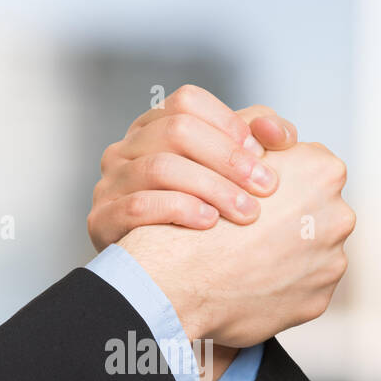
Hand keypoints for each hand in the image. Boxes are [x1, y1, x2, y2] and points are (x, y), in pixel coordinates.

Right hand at [88, 84, 298, 251]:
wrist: (158, 279)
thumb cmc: (198, 220)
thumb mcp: (227, 177)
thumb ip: (256, 146)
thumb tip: (279, 134)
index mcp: (152, 129)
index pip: (187, 102)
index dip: (227, 123)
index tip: (262, 154)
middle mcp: (125, 150)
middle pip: (177, 130)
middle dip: (228, 158)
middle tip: (266, 187)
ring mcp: (109, 184)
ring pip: (160, 167)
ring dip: (211, 187)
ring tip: (246, 212)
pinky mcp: (100, 220)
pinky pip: (137, 205)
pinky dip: (179, 210)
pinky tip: (209, 223)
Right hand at [119, 141, 354, 347]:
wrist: (181, 278)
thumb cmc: (201, 213)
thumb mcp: (232, 152)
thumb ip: (263, 140)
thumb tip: (275, 132)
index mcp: (324, 172)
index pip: (311, 170)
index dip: (279, 181)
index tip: (257, 196)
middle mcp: (338, 216)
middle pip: (316, 212)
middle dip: (288, 219)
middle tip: (250, 228)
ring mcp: (332, 262)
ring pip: (311, 252)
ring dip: (285, 254)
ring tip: (246, 259)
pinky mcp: (317, 300)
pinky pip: (301, 288)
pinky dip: (279, 286)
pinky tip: (249, 283)